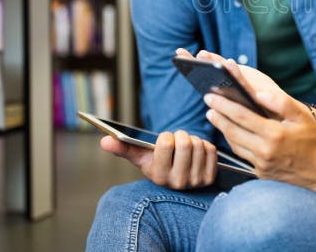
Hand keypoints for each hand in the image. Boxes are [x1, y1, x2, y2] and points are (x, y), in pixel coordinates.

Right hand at [99, 130, 217, 189]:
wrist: (178, 176)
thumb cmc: (157, 162)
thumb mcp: (141, 156)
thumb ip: (123, 147)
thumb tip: (104, 140)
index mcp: (158, 176)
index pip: (165, 143)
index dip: (166, 136)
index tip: (165, 140)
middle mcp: (177, 182)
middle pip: (184, 142)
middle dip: (181, 135)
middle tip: (177, 140)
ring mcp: (195, 181)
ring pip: (199, 144)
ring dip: (193, 140)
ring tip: (186, 148)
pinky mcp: (210, 178)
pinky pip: (211, 150)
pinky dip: (205, 146)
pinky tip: (197, 153)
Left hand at [199, 52, 315, 190]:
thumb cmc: (314, 140)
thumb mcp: (302, 116)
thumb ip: (280, 102)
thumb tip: (257, 92)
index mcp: (274, 134)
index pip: (242, 116)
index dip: (224, 105)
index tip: (211, 96)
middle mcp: (265, 151)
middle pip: (232, 131)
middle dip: (218, 116)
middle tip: (207, 104)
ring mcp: (262, 164)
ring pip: (234, 145)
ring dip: (223, 130)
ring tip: (215, 116)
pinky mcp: (261, 173)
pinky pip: (242, 156)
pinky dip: (234, 143)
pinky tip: (231, 133)